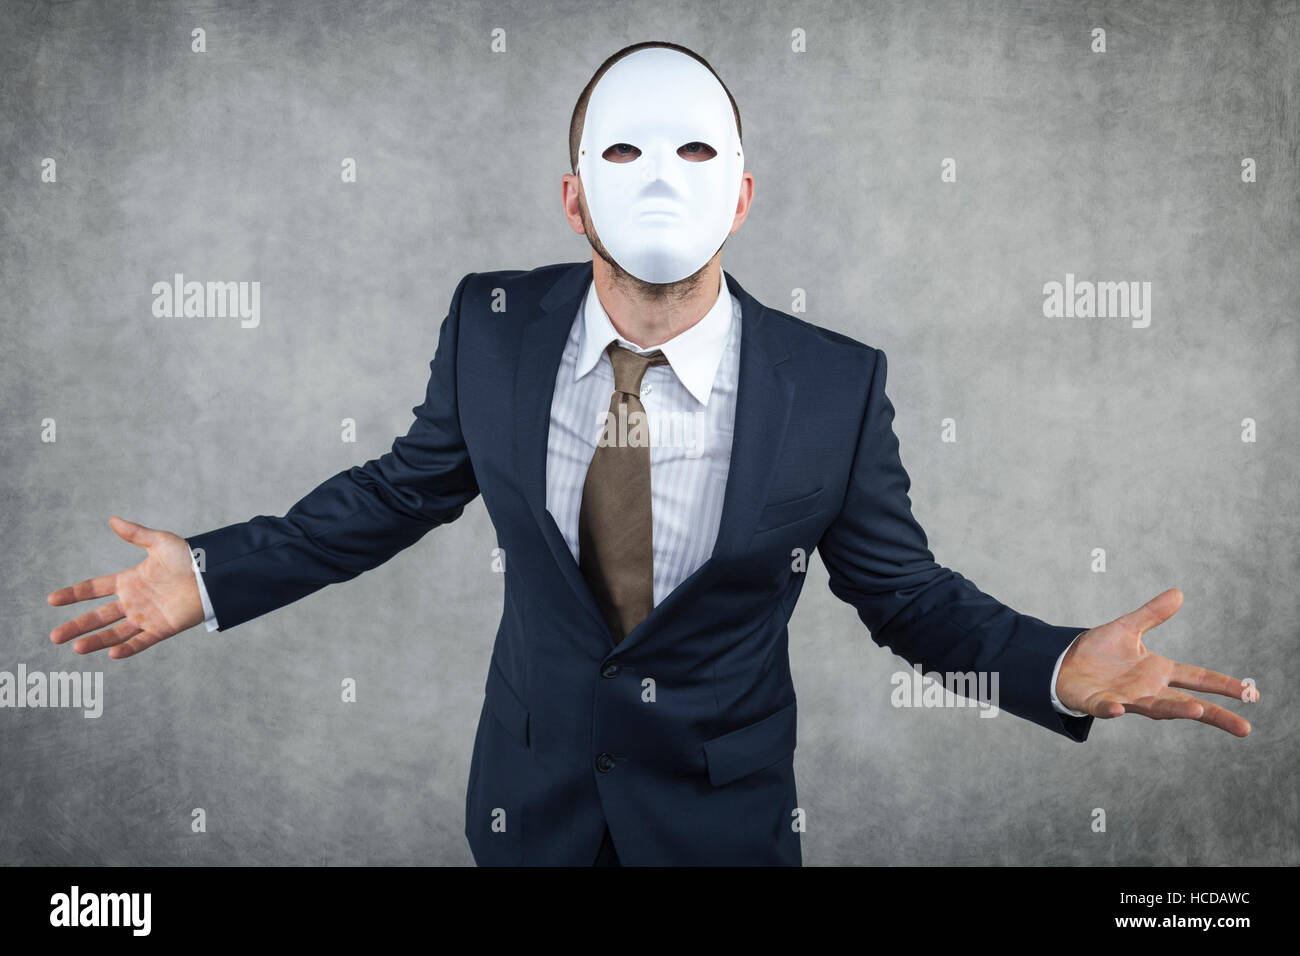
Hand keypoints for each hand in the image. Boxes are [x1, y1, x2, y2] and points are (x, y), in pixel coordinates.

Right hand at [47, 516, 204, 658]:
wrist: (214, 574)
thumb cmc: (189, 557)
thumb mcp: (160, 542)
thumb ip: (136, 534)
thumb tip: (112, 519)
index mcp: (129, 581)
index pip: (94, 589)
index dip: (74, 594)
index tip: (51, 600)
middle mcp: (134, 601)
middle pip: (99, 616)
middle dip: (77, 626)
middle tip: (54, 637)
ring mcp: (147, 616)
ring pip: (115, 632)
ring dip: (96, 640)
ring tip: (75, 648)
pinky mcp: (162, 628)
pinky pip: (142, 641)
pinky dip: (128, 648)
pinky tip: (112, 654)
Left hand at [1056, 588, 1255, 736]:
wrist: (1062, 664)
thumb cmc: (1098, 652)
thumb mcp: (1128, 628)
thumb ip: (1152, 614)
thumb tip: (1178, 593)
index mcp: (1158, 672)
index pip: (1197, 678)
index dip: (1223, 685)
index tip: (1251, 693)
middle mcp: (1147, 689)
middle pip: (1187, 705)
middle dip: (1214, 715)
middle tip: (1244, 728)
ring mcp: (1124, 698)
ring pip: (1154, 708)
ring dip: (1174, 710)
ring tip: (1198, 711)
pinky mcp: (1097, 702)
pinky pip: (1105, 708)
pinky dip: (1111, 709)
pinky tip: (1118, 709)